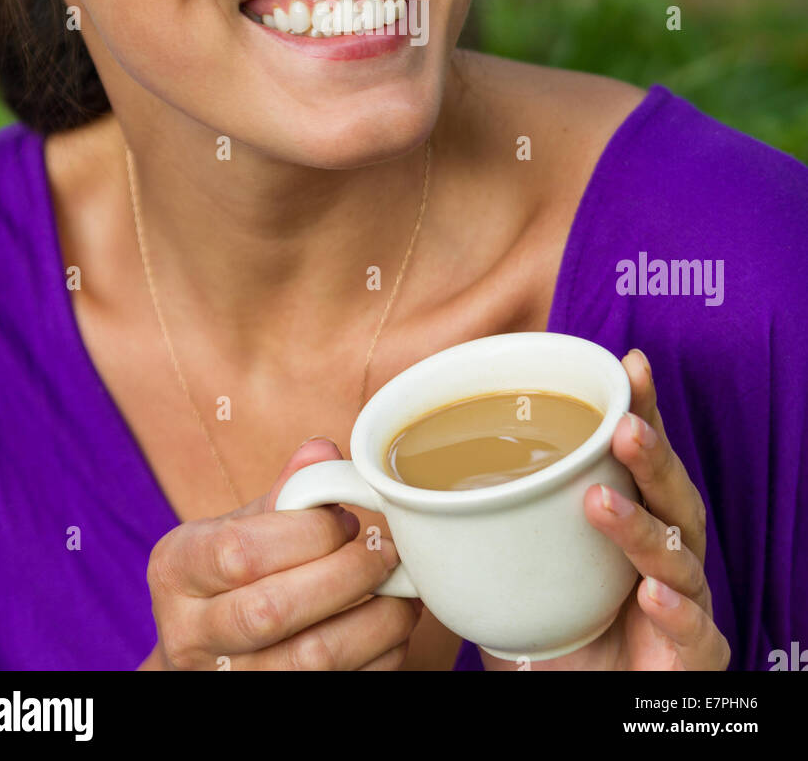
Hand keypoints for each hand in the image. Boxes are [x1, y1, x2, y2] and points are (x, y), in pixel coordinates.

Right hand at [139, 438, 422, 669]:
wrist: (207, 653)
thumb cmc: (229, 576)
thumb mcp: (238, 526)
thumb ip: (283, 492)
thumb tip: (324, 453)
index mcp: (177, 569)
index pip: (240, 551)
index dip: (307, 534)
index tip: (344, 521)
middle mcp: (190, 633)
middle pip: (272, 610)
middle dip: (346, 574)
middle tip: (383, 551)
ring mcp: (230, 681)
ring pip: (311, 660)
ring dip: (376, 619)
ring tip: (399, 587)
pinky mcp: (273, 708)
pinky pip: (339, 686)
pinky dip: (379, 655)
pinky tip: (389, 625)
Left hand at [481, 349, 730, 670]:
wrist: (571, 701)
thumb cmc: (544, 625)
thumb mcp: (499, 563)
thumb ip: (449, 515)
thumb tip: (368, 474)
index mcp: (628, 511)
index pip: (637, 453)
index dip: (638, 406)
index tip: (627, 364)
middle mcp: (662, 548)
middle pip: (670, 492)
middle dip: (649, 454)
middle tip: (621, 426)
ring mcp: (682, 600)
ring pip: (678, 554)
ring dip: (642, 526)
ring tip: (600, 502)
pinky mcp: (689, 657)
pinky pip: (696, 633)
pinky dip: (678, 612)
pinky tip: (653, 592)